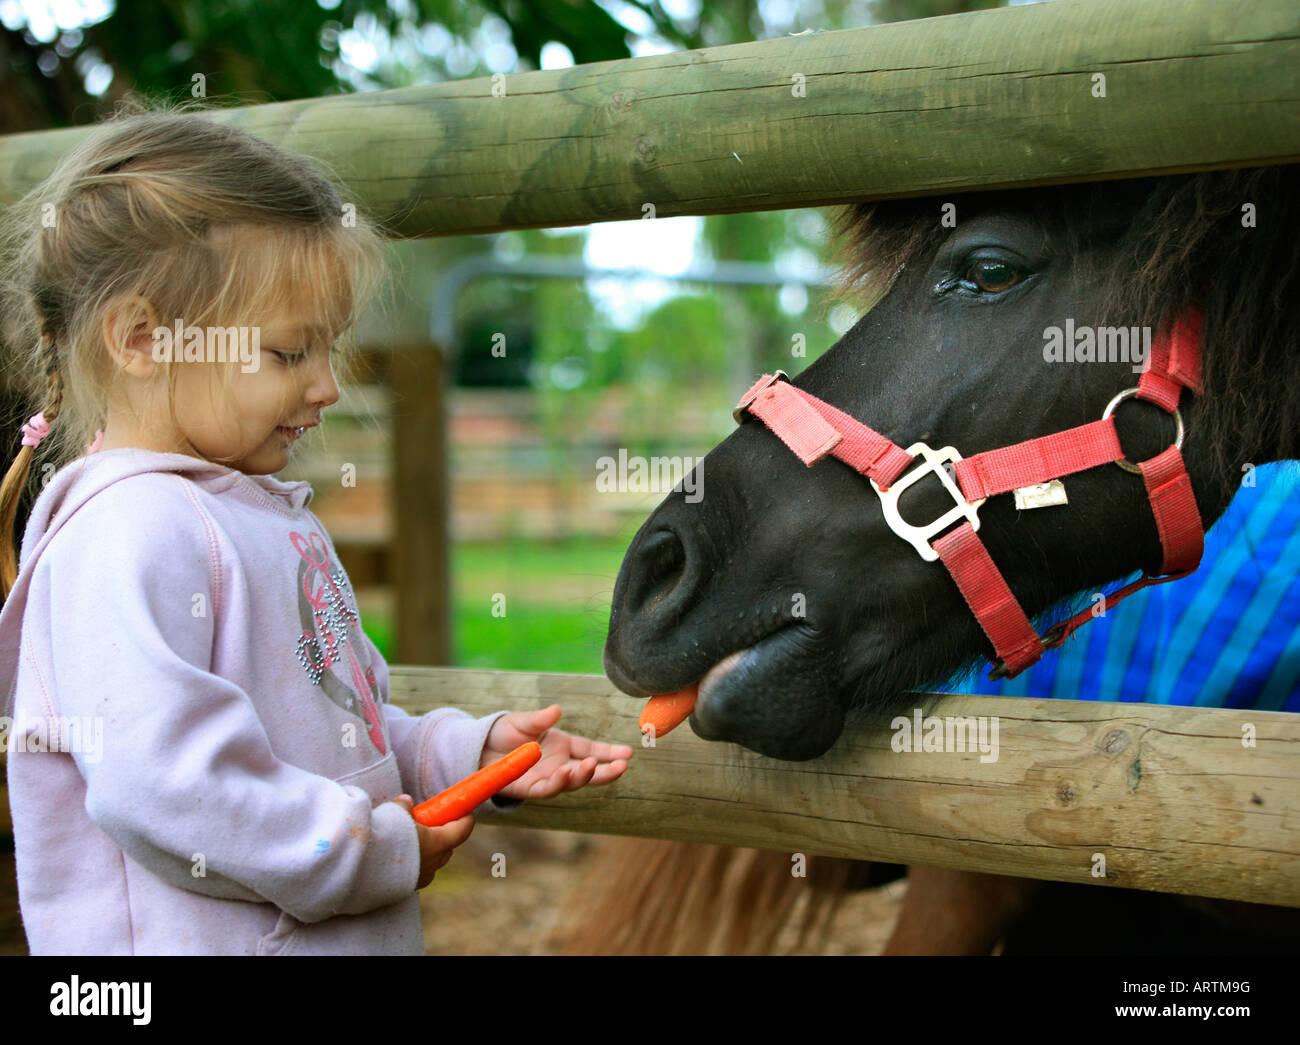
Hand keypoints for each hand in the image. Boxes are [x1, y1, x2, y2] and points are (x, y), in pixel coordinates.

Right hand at [390, 794, 473, 889]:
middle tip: (435, 823)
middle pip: (447, 847)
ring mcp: (421, 877)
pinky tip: (400, 856)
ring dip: (428, 851)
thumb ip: (403, 807)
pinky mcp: (407, 888)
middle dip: (444, 835)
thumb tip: (406, 801)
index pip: (461, 831)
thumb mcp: (394, 813)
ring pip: (433, 862)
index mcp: (437, 843)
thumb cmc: (383, 837)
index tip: (467, 811)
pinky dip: (415, 863)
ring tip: (412, 840)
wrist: (361, 868)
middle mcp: (433, 862)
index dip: (466, 820)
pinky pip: (418, 873)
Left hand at [481, 704, 632, 800]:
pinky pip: (548, 789)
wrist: (478, 749)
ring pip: (572, 782)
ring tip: (590, 765)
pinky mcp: (531, 788)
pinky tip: (566, 773)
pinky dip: (559, 782)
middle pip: (588, 771)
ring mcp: (547, 777)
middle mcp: (560, 764)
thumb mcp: (523, 721)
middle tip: (622, 766)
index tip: (629, 754)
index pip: (592, 749)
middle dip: (606, 770)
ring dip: (583, 776)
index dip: (610, 752)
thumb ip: (540, 719)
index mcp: (563, 745)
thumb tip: (556, 710)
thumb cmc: (504, 732)